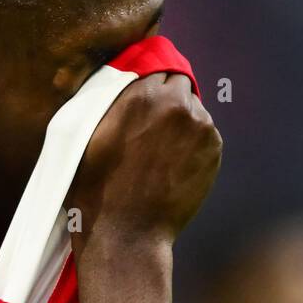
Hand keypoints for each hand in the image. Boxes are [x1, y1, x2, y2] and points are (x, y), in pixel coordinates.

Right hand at [70, 72, 221, 244]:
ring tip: (162, 150)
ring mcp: (200, 126)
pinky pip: (205, 134)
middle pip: (179, 84)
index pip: (155, 68)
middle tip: (154, 124)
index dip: (148, 86)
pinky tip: (173, 164)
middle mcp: (176, 103)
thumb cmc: (96, 188)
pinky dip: (193, 143)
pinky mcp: (214, 149)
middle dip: (168, 98)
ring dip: (182, 121)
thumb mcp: (88, 135)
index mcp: (141, 94)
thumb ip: (112, 101)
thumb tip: (124, 79)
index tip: (143, 102)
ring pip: (194, 109)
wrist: (126, 233)